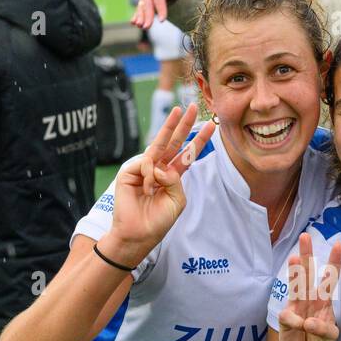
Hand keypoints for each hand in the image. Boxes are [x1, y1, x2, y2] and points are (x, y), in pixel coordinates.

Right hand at [102, 104, 213, 265]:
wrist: (138, 233)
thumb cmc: (158, 221)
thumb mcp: (177, 200)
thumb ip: (176, 180)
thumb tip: (161, 166)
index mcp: (172, 176)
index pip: (187, 154)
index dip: (199, 140)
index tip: (211, 125)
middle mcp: (158, 168)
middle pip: (173, 142)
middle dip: (182, 124)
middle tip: (190, 106)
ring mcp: (143, 167)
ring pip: (158, 144)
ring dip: (168, 129)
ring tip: (172, 129)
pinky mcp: (129, 170)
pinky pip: (146, 162)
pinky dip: (150, 174)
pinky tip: (147, 187)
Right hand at [130, 0, 185, 27]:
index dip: (160, 8)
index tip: (162, 20)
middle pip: (148, 3)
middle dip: (148, 16)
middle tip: (147, 27)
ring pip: (141, 7)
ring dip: (140, 17)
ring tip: (139, 26)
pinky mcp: (142, 1)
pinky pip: (138, 9)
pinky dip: (136, 15)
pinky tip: (133, 23)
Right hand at [278, 232, 340, 340]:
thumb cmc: (318, 339)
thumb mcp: (330, 337)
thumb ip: (325, 330)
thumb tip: (308, 323)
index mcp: (323, 299)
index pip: (330, 277)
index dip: (334, 261)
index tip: (339, 244)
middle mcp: (309, 297)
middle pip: (307, 272)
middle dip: (306, 254)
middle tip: (305, 236)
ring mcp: (296, 305)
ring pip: (295, 285)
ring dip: (295, 272)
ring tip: (295, 259)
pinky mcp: (286, 317)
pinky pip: (290, 316)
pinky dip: (296, 322)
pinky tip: (301, 327)